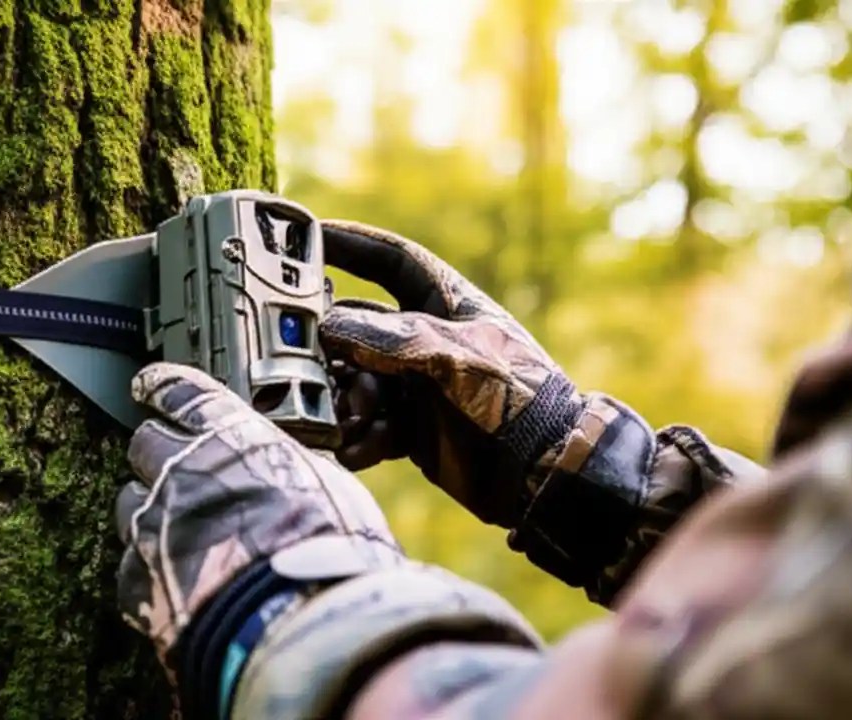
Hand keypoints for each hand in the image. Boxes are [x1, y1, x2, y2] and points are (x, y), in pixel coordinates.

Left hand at [114, 362, 402, 667]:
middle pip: (144, 445)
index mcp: (232, 438)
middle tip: (178, 471)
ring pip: (129, 504)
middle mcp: (183, 472)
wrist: (298, 622)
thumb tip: (293, 470)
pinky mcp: (136, 582)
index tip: (149, 386)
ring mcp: (153, 526)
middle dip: (157, 454)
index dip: (162, 387)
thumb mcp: (330, 486)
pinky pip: (130, 566)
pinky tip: (178, 584)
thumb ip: (293, 468)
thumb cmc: (329, 552)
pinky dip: (150, 572)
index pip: (182, 393)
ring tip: (182, 537)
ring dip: (151, 513)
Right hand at [320, 220, 589, 528]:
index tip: (308, 234)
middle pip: (355, 329)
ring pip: (354, 380)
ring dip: (342, 400)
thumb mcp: (456, 358)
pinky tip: (357, 448)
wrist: (544, 474)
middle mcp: (424, 340)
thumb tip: (332, 329)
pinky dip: (356, 437)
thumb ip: (393, 340)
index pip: (390, 260)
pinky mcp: (411, 428)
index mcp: (445, 304)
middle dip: (330, 348)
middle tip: (307, 363)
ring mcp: (416, 385)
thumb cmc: (516, 400)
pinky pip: (365, 424)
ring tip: (348, 419)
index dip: (350, 244)